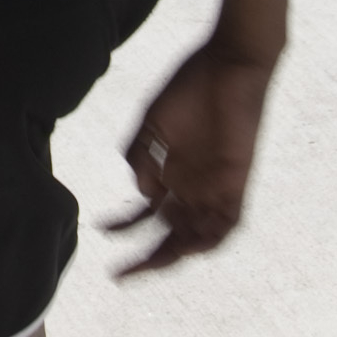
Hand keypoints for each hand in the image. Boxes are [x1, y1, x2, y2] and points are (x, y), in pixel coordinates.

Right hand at [105, 42, 275, 275]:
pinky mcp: (237, 180)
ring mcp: (214, 185)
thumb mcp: (153, 122)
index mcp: (171, 173)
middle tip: (120, 274)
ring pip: (198, 236)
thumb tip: (141, 194)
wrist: (230, 61)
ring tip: (151, 263)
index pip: (147, 213)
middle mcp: (192, 185)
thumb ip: (141, 157)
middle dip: (146, 257)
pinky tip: (192, 247)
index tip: (99, 231)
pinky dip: (213, 239)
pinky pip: (231, 222)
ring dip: (176, 253)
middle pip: (170, 234)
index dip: (124, 227)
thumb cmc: (191, 84)